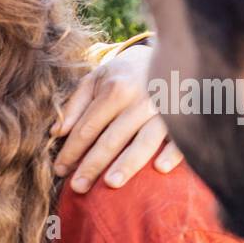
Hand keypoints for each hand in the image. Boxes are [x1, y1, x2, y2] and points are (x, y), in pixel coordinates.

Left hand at [53, 43, 182, 192]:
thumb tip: (57, 132)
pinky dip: (172, 153)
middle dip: (93, 164)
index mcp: (116, 89)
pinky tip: (160, 169)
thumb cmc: (125, 73)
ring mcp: (165, 110)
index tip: (60, 170)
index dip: (71, 150)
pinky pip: (180, 138)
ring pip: (144, 141)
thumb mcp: (96, 79)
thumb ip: (76, 104)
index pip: (87, 127)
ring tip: (111, 184)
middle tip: (77, 187)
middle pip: (112, 138)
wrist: (169, 55)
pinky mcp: (186, 117)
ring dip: (128, 163)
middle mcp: (140, 100)